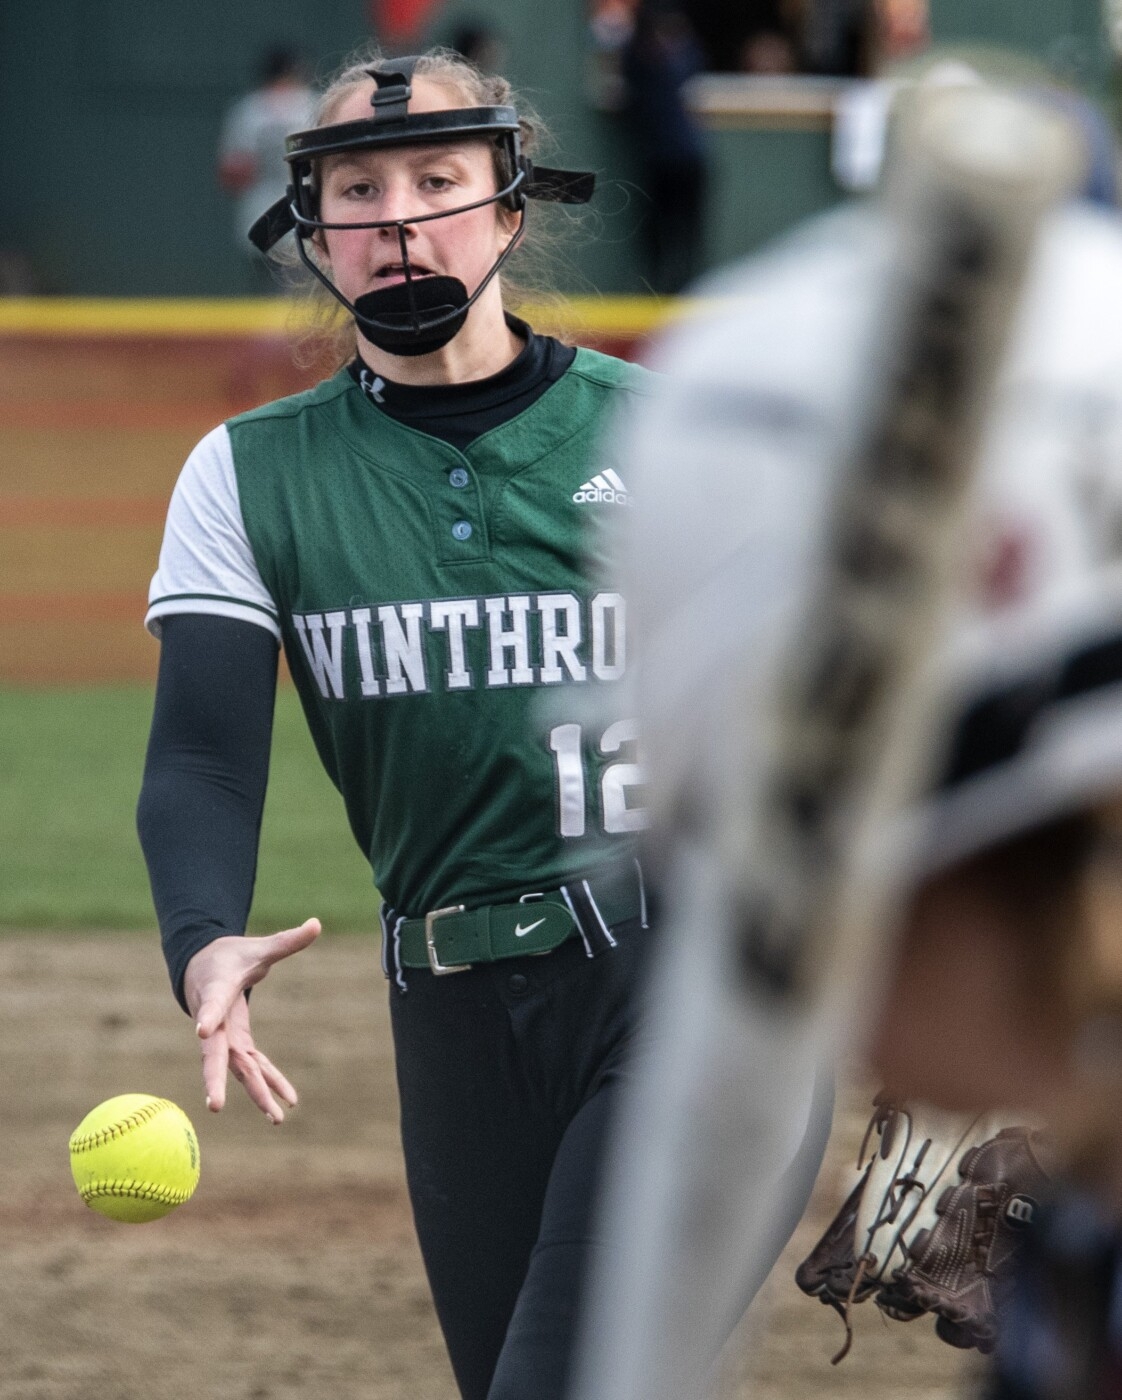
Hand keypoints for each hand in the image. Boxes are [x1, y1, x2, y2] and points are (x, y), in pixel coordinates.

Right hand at [183, 919, 320, 1122]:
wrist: (205, 969)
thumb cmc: (230, 956)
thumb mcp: (258, 947)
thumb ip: (286, 941)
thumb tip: (317, 923)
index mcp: (217, 991)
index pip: (211, 1004)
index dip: (207, 1016)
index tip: (201, 1030)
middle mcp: (215, 1022)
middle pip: (214, 1053)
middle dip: (215, 1078)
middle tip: (216, 1104)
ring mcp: (224, 1037)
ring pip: (235, 1069)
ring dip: (254, 1092)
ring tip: (276, 1117)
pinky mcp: (235, 1045)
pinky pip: (251, 1067)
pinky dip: (267, 1083)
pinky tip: (285, 1103)